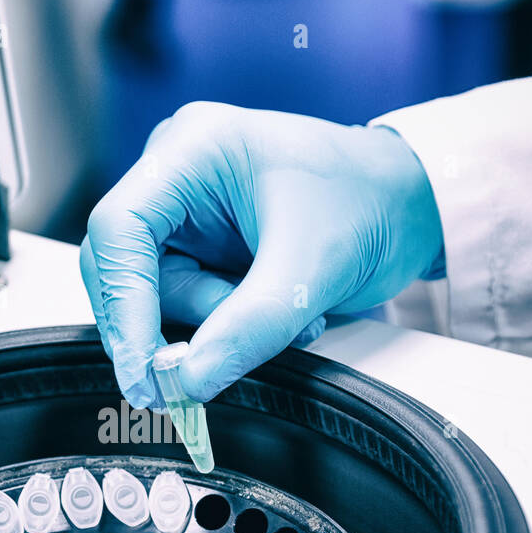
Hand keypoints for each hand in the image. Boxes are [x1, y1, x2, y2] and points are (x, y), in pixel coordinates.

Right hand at [80, 102, 443, 406]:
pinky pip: (185, 304)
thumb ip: (244, 329)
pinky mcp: (200, 245)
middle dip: (171, 324)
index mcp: (193, 149)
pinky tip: (276, 314)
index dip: (122, 304)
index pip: (119, 230)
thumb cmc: (371, 204)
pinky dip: (225, 325)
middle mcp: (176, 174)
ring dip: (215, 326)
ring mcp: (185, 211)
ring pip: (158, 296)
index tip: (142, 369)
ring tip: (288, 319)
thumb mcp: (309, 270)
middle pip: (126, 268)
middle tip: (198, 374)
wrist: (412, 207)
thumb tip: (184, 382)